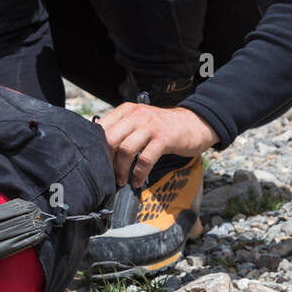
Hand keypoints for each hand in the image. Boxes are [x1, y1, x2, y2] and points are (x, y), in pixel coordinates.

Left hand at [95, 103, 217, 188]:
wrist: (195, 123)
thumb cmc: (164, 126)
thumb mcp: (140, 121)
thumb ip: (122, 129)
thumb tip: (99, 149)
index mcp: (127, 110)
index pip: (101, 127)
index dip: (95, 148)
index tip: (96, 163)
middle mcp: (137, 115)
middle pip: (110, 139)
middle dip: (106, 161)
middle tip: (107, 174)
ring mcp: (151, 126)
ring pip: (125, 150)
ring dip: (120, 170)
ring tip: (121, 180)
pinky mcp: (164, 139)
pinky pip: (145, 159)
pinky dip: (138, 174)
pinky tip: (137, 181)